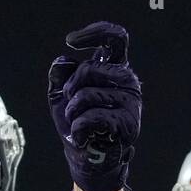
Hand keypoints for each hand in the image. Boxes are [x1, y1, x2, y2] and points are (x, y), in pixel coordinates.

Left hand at [48, 21, 141, 190]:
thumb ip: (60, 74)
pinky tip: (84, 138)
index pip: (115, 38)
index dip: (94, 32)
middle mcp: (127, 81)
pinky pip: (90, 118)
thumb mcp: (61, 96)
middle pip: (89, 68)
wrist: (87, 158)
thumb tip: (64, 60)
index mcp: (114, 69)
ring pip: (86, 95)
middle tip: (71, 108)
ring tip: (78, 125)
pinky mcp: (128, 124)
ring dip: (72, 113)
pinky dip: (77, 130)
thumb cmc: (76, 124)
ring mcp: (131, 102)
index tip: (71, 41)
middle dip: (69, 89)